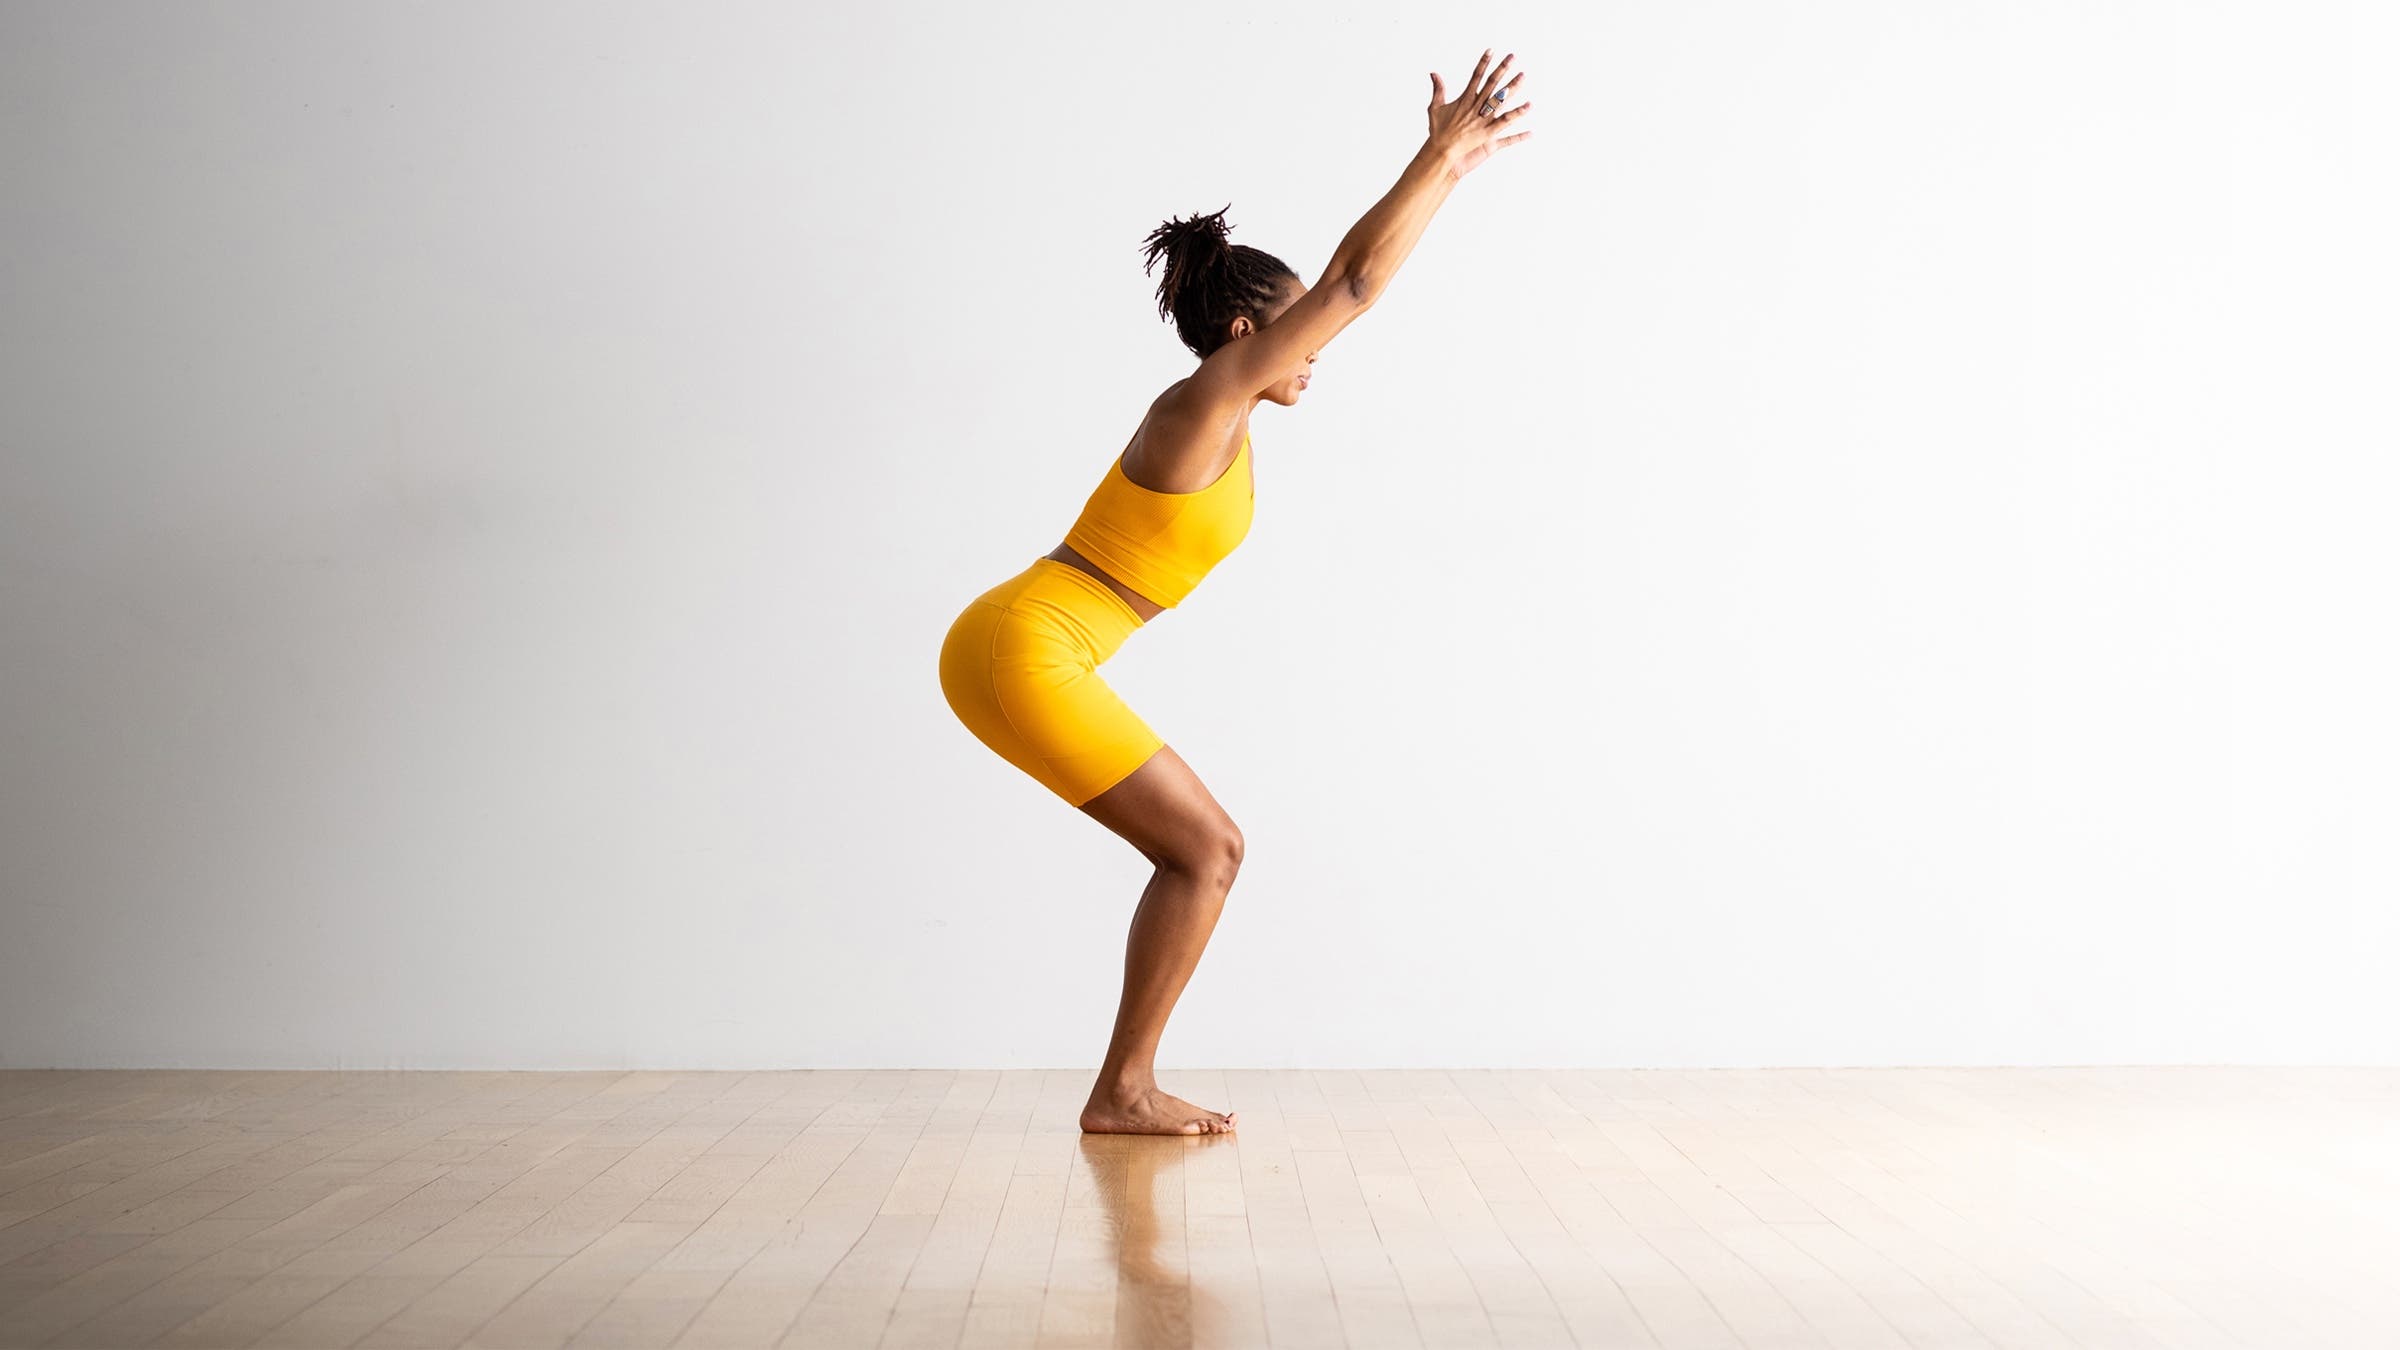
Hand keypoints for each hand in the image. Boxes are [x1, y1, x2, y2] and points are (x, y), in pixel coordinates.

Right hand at [1428, 48, 1531, 178]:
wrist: (1440, 152)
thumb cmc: (1438, 131)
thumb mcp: (1435, 107)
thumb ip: (1438, 89)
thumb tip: (1433, 73)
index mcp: (1465, 99)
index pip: (1476, 76)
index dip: (1484, 63)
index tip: (1491, 50)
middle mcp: (1475, 107)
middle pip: (1491, 84)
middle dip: (1502, 69)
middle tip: (1512, 57)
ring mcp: (1482, 120)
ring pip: (1500, 101)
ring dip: (1512, 88)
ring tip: (1523, 77)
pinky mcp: (1488, 134)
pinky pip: (1505, 123)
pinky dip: (1517, 116)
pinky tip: (1528, 107)